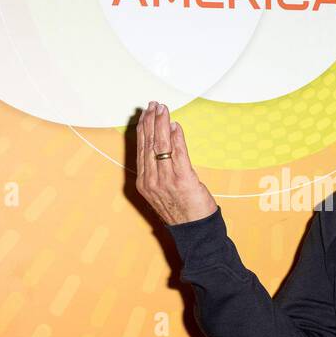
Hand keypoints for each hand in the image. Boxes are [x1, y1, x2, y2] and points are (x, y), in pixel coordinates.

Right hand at [133, 101, 217, 225]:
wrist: (194, 231)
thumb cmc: (181, 210)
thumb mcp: (163, 191)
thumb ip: (160, 169)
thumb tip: (165, 141)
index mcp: (144, 182)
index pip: (141, 148)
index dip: (144, 128)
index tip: (147, 113)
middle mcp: (151, 180)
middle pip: (148, 144)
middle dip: (151, 121)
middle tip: (154, 105)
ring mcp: (165, 181)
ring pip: (160, 146)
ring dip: (162, 125)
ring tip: (163, 110)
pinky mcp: (182, 180)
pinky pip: (177, 154)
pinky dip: (176, 138)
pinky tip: (175, 126)